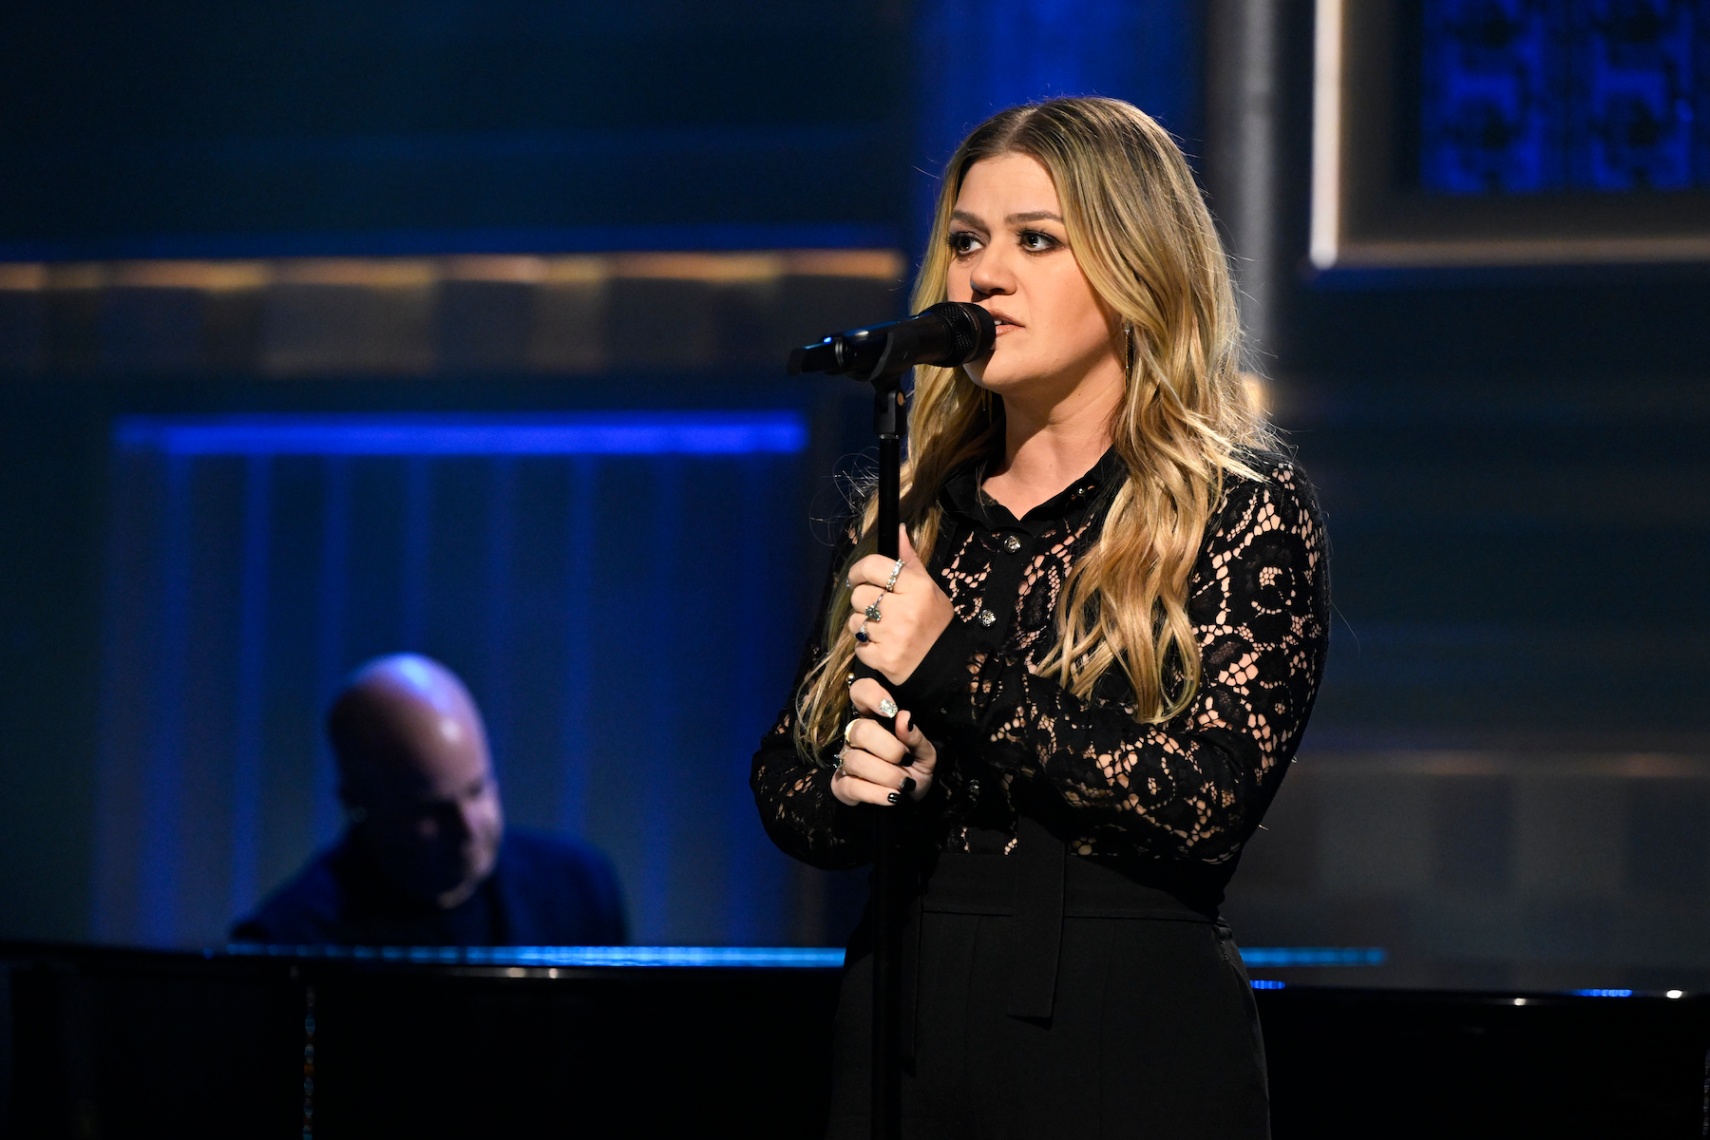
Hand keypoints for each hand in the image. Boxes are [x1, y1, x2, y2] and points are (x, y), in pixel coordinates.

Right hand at [830, 677, 937, 806]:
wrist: (911, 804)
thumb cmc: (916, 770)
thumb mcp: (926, 754)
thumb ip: (915, 736)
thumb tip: (904, 717)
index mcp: (876, 719)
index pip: (860, 692)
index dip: (871, 695)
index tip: (890, 710)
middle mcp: (856, 737)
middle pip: (860, 730)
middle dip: (888, 748)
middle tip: (905, 760)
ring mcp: (846, 760)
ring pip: (855, 760)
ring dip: (886, 775)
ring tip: (904, 784)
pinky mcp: (840, 786)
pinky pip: (850, 786)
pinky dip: (875, 793)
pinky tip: (892, 797)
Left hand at [846, 528, 952, 685]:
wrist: (945, 663)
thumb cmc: (934, 620)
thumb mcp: (928, 587)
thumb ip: (909, 560)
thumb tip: (898, 530)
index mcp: (916, 587)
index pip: (872, 566)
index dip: (858, 570)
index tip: (857, 577)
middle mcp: (904, 610)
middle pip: (859, 595)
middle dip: (864, 601)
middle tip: (878, 608)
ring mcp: (893, 636)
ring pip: (855, 621)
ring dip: (863, 625)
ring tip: (882, 629)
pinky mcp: (884, 659)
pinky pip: (858, 646)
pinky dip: (866, 647)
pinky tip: (883, 646)